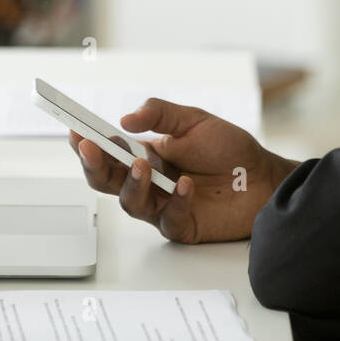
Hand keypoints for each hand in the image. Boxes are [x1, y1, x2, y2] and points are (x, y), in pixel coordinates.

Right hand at [68, 97, 299, 243]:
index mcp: (145, 155)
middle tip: (91, 148)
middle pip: (107, 181)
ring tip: (142, 165)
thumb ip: (160, 114)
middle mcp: (149, 182)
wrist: (265, 177)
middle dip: (94, 165)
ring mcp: (162, 206)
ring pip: (131, 202)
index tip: (74, 130)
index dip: (88, 143)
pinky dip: (175, 201)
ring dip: (131, 183)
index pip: (107, 151)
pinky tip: (186, 185)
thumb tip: (125, 119)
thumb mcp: (194, 120)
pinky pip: (169, 219)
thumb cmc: (230, 150)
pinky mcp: (182, 226)